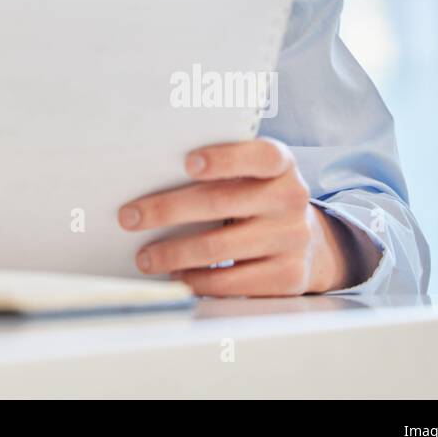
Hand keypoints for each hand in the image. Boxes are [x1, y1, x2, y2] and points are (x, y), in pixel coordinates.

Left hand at [117, 137, 358, 295]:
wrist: (308, 241)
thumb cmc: (258, 197)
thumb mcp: (252, 174)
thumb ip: (219, 168)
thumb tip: (148, 171)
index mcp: (281, 164)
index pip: (259, 156)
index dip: (225, 159)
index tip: (187, 163)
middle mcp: (290, 198)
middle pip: (221, 202)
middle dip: (167, 210)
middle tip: (129, 217)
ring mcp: (292, 238)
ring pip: (220, 246)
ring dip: (174, 253)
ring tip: (144, 257)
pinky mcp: (288, 276)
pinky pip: (234, 281)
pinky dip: (199, 280)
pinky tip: (178, 276)